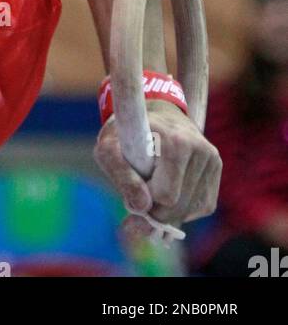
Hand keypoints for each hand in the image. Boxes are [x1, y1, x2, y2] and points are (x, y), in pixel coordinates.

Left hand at [94, 99, 221, 247]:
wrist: (151, 114)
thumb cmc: (127, 132)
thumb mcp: (109, 147)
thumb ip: (121, 174)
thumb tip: (143, 207)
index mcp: (176, 142)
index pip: (167, 196)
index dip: (145, 199)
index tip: (134, 183)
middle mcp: (201, 149)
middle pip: (180, 207)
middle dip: (156, 208)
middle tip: (141, 189)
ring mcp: (212, 158)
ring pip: (192, 210)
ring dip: (169, 209)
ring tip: (154, 186)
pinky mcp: (216, 167)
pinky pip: (204, 206)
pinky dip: (184, 207)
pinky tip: (170, 190)